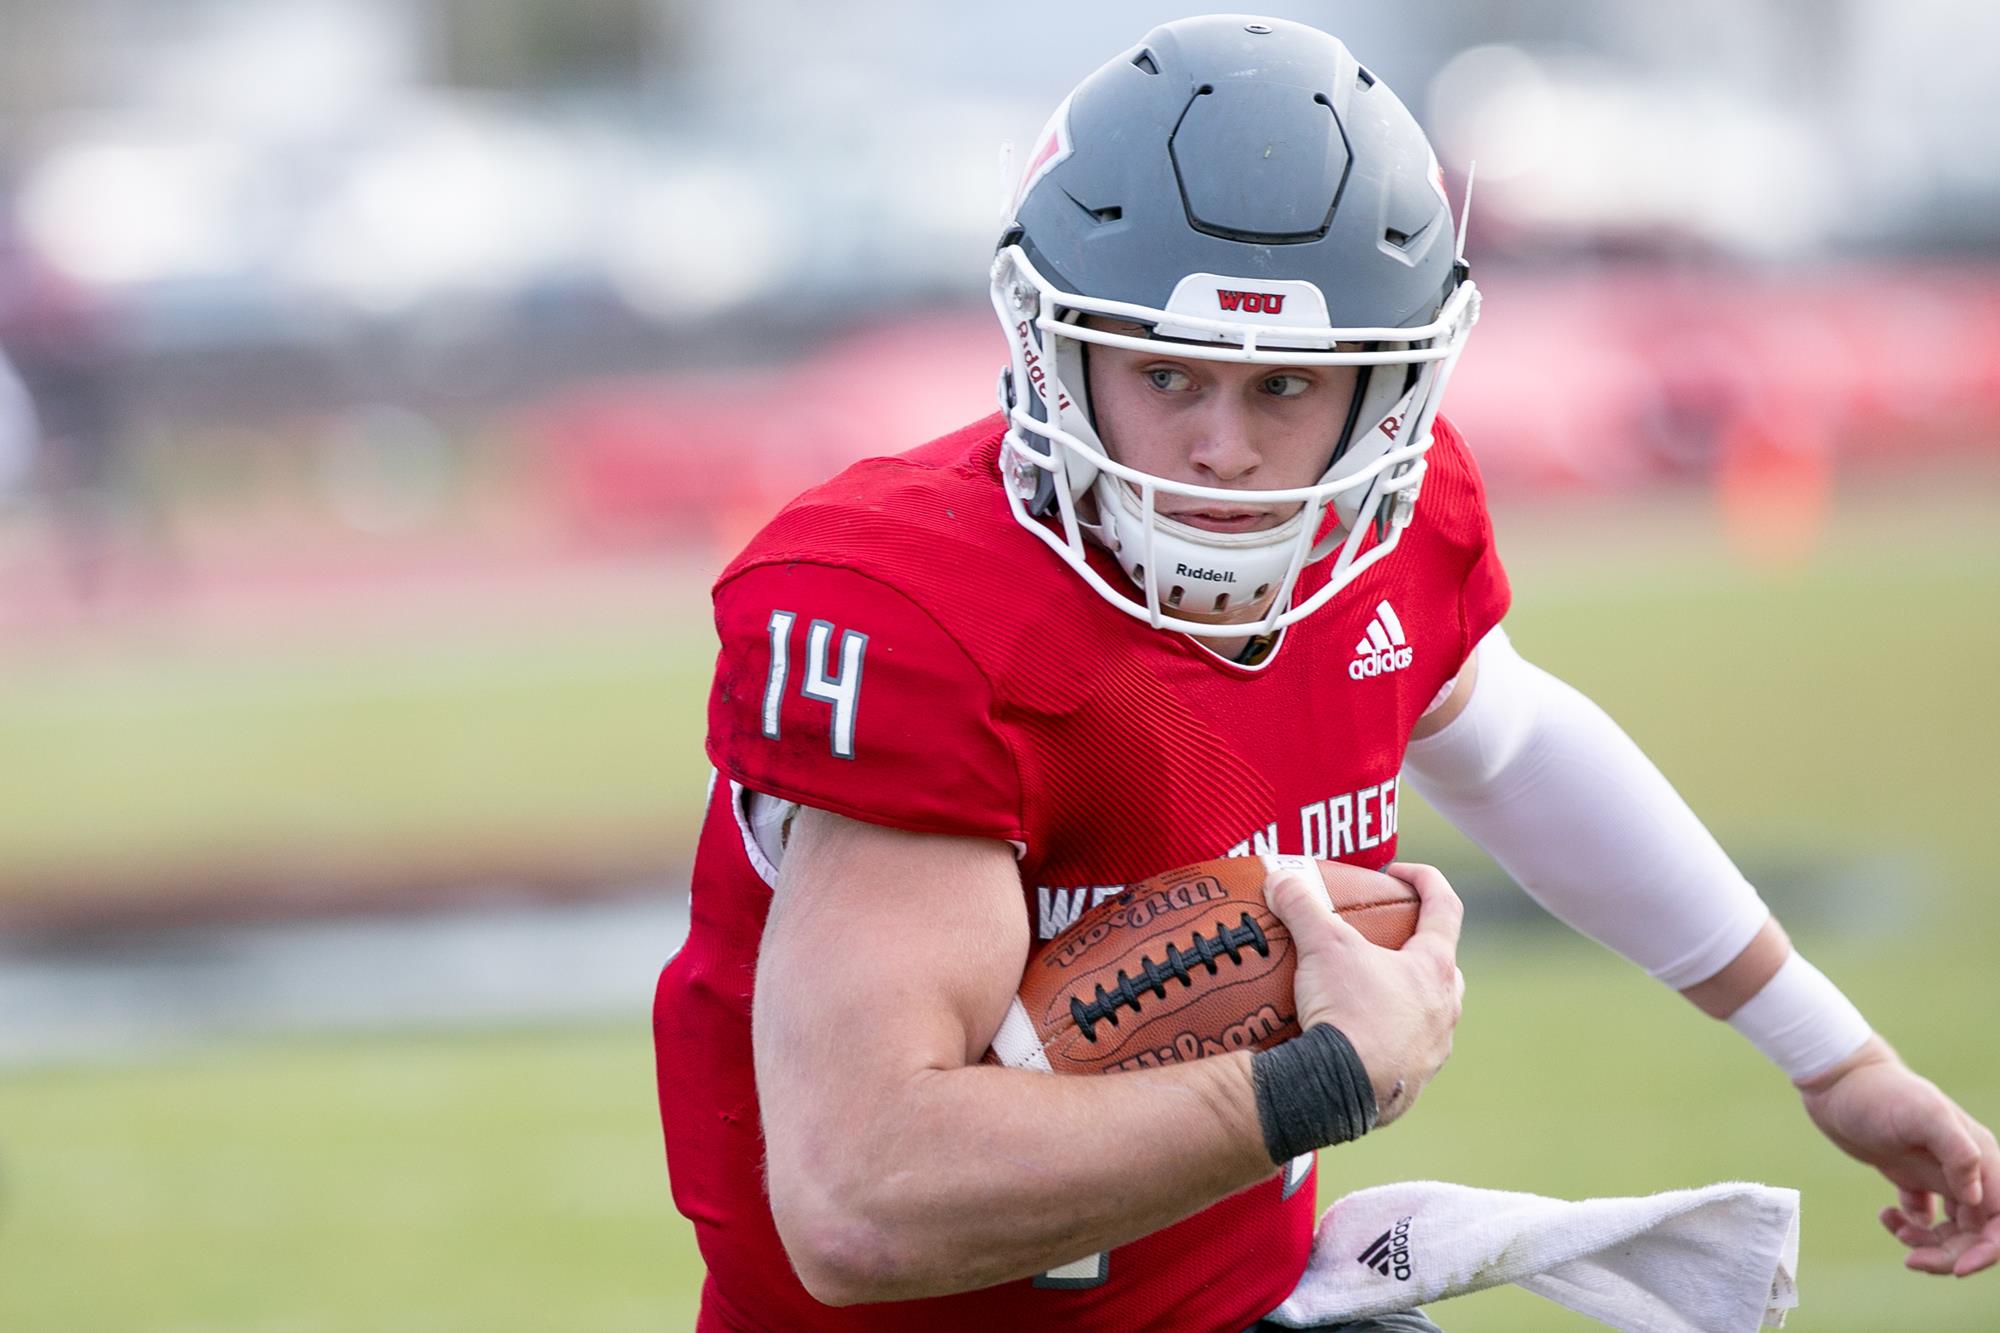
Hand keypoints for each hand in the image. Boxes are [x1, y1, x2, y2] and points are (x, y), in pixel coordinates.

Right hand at [1264, 861, 1464, 1126]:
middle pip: (1444, 969)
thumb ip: (1302, 905)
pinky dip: (1385, 1044)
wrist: (1338, 1089)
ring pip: (1429, 1017)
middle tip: (1386, 944)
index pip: (1445, 908)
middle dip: (1419, 951)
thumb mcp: (1321, 946)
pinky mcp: (1410, 1087)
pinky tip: (1354, 1043)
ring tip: (1367, 996)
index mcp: (1433, 970)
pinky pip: (1404, 1057)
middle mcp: (1444, 1011)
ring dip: (1405, 1002)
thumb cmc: (1346, 1009)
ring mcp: (1432, 1053)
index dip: (1426, 880)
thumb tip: (1280, 878)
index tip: (1396, 873)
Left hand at [1799, 1036, 1999, 1276]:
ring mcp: (1939, 1173)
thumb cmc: (1880, 1093)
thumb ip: (1959, 1151)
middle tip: (1912, 1260)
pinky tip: (1887, 1215)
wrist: (1836, 1080)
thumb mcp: (1923, 1114)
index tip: (1958, 1267)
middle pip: (1978, 1232)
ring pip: (1953, 1230)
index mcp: (1980, 1158)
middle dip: (1951, 1254)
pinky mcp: (1911, 1176)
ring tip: (1897, 1230)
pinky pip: (1925, 1217)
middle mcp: (1966, 1169)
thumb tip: (1977, 1198)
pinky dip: (1910, 1227)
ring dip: (1930, 1244)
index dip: (1989, 1248)